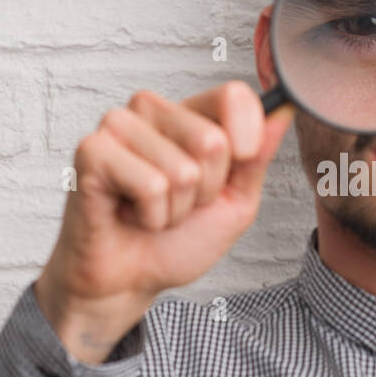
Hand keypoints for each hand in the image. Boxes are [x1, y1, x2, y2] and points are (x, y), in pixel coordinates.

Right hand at [35, 80, 293, 362]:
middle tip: (177, 203)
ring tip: (152, 212)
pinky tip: (130, 215)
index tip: (232, 174)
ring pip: (182, 170)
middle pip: (212, 141)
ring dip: (175, 209)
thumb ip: (257, 157)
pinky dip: (151, 216)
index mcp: (189, 114)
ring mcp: (118, 126)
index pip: (234, 95)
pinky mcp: (92, 151)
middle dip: (205, 191)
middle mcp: (152, 110)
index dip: (247, 140)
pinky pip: (150, 185)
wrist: (129, 281)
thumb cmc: (177, 240)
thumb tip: (283, 109)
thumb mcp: (235, 200)